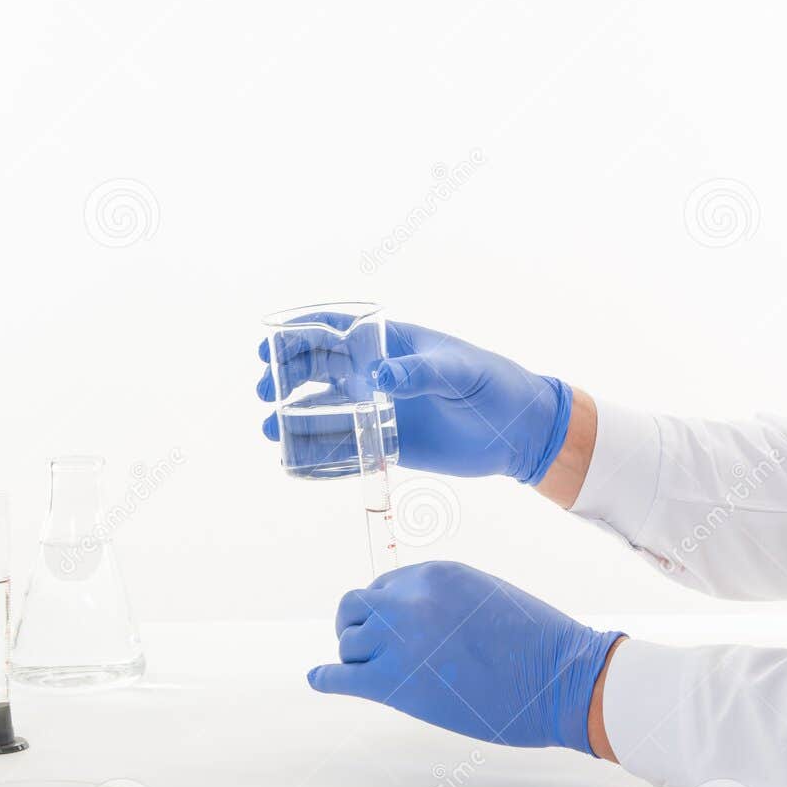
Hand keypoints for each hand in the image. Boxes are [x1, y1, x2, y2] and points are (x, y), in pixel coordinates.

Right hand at [257, 319, 572, 483]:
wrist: (519, 432)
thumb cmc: (495, 386)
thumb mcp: (462, 372)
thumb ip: (422, 372)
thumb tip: (380, 375)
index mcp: (394, 343)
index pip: (339, 329)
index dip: (302, 332)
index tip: (272, 344)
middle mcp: (379, 372)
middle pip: (320, 368)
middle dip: (287, 374)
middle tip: (267, 390)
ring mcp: (380, 408)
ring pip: (326, 408)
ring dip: (295, 415)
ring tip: (270, 428)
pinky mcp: (388, 442)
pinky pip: (346, 445)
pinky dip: (319, 450)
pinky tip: (295, 457)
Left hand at [309, 561, 624, 753]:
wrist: (559, 677)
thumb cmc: (538, 642)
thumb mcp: (488, 597)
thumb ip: (448, 601)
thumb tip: (421, 620)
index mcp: (435, 574)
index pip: (386, 584)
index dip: (385, 608)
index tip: (390, 628)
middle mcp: (409, 600)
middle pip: (356, 606)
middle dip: (359, 625)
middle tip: (369, 647)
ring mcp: (399, 641)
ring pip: (348, 642)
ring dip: (354, 656)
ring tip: (364, 671)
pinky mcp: (395, 684)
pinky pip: (340, 676)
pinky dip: (325, 678)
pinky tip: (319, 679)